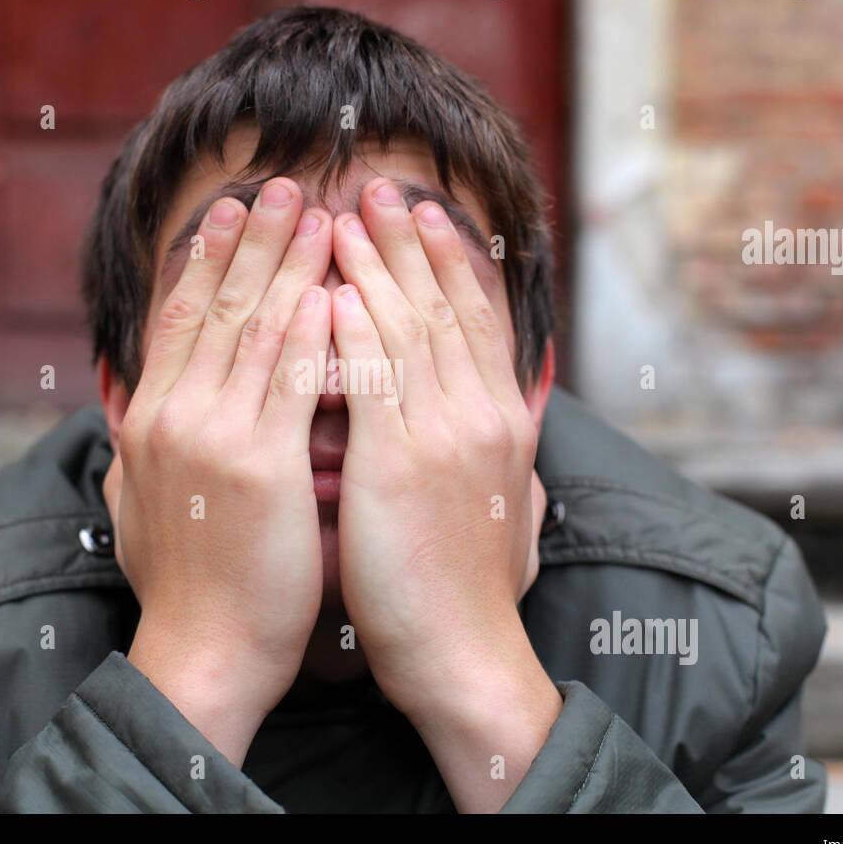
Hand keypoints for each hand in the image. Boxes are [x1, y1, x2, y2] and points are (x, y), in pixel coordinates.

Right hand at [103, 179, 332, 765]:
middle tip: (283, 186)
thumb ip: (141, 450)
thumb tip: (130, 414)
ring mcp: (214, 438)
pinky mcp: (260, 468)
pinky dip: (312, 332)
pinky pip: (291, 384)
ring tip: (317, 213)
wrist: (201, 652)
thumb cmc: (185, 587)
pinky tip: (332, 290)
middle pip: (216, 307)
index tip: (232, 213)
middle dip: (253, 241)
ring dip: (289, 265)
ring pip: (256, 331)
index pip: (179, 320)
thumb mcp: (142, 505)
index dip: (207, 260)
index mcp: (149, 422)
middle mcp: (173, 417)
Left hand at [329, 179, 560, 809]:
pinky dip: (351, 329)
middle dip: (411, 242)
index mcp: (504, 423)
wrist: (466, 654)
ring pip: (406, 328)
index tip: (430, 218)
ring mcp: (444, 435)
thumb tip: (514, 442)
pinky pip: (372, 378)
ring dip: (374, 265)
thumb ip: (505, 462)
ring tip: (347, 214)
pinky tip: (327, 290)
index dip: (453, 263)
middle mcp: (481, 415)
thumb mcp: (507, 511)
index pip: (478, 322)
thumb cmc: (472, 592)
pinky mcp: (400, 464)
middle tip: (383, 189)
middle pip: (443, 307)